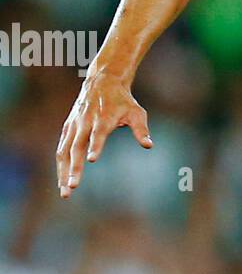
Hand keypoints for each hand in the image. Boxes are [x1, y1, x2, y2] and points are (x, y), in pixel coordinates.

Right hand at [56, 71, 152, 198]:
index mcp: (103, 118)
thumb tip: (148, 145)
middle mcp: (85, 122)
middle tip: (72, 187)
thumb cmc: (123, 101)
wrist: (102, 81)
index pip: (97, 134)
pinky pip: (62, 148)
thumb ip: (141, 129)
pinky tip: (62, 180)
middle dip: (73, 168)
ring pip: (65, 150)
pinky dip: (61, 164)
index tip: (91, 160)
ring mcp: (74, 125)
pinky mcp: (68, 127)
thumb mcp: (136, 112)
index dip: (94, 146)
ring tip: (65, 192)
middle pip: (76, 147)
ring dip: (63, 171)